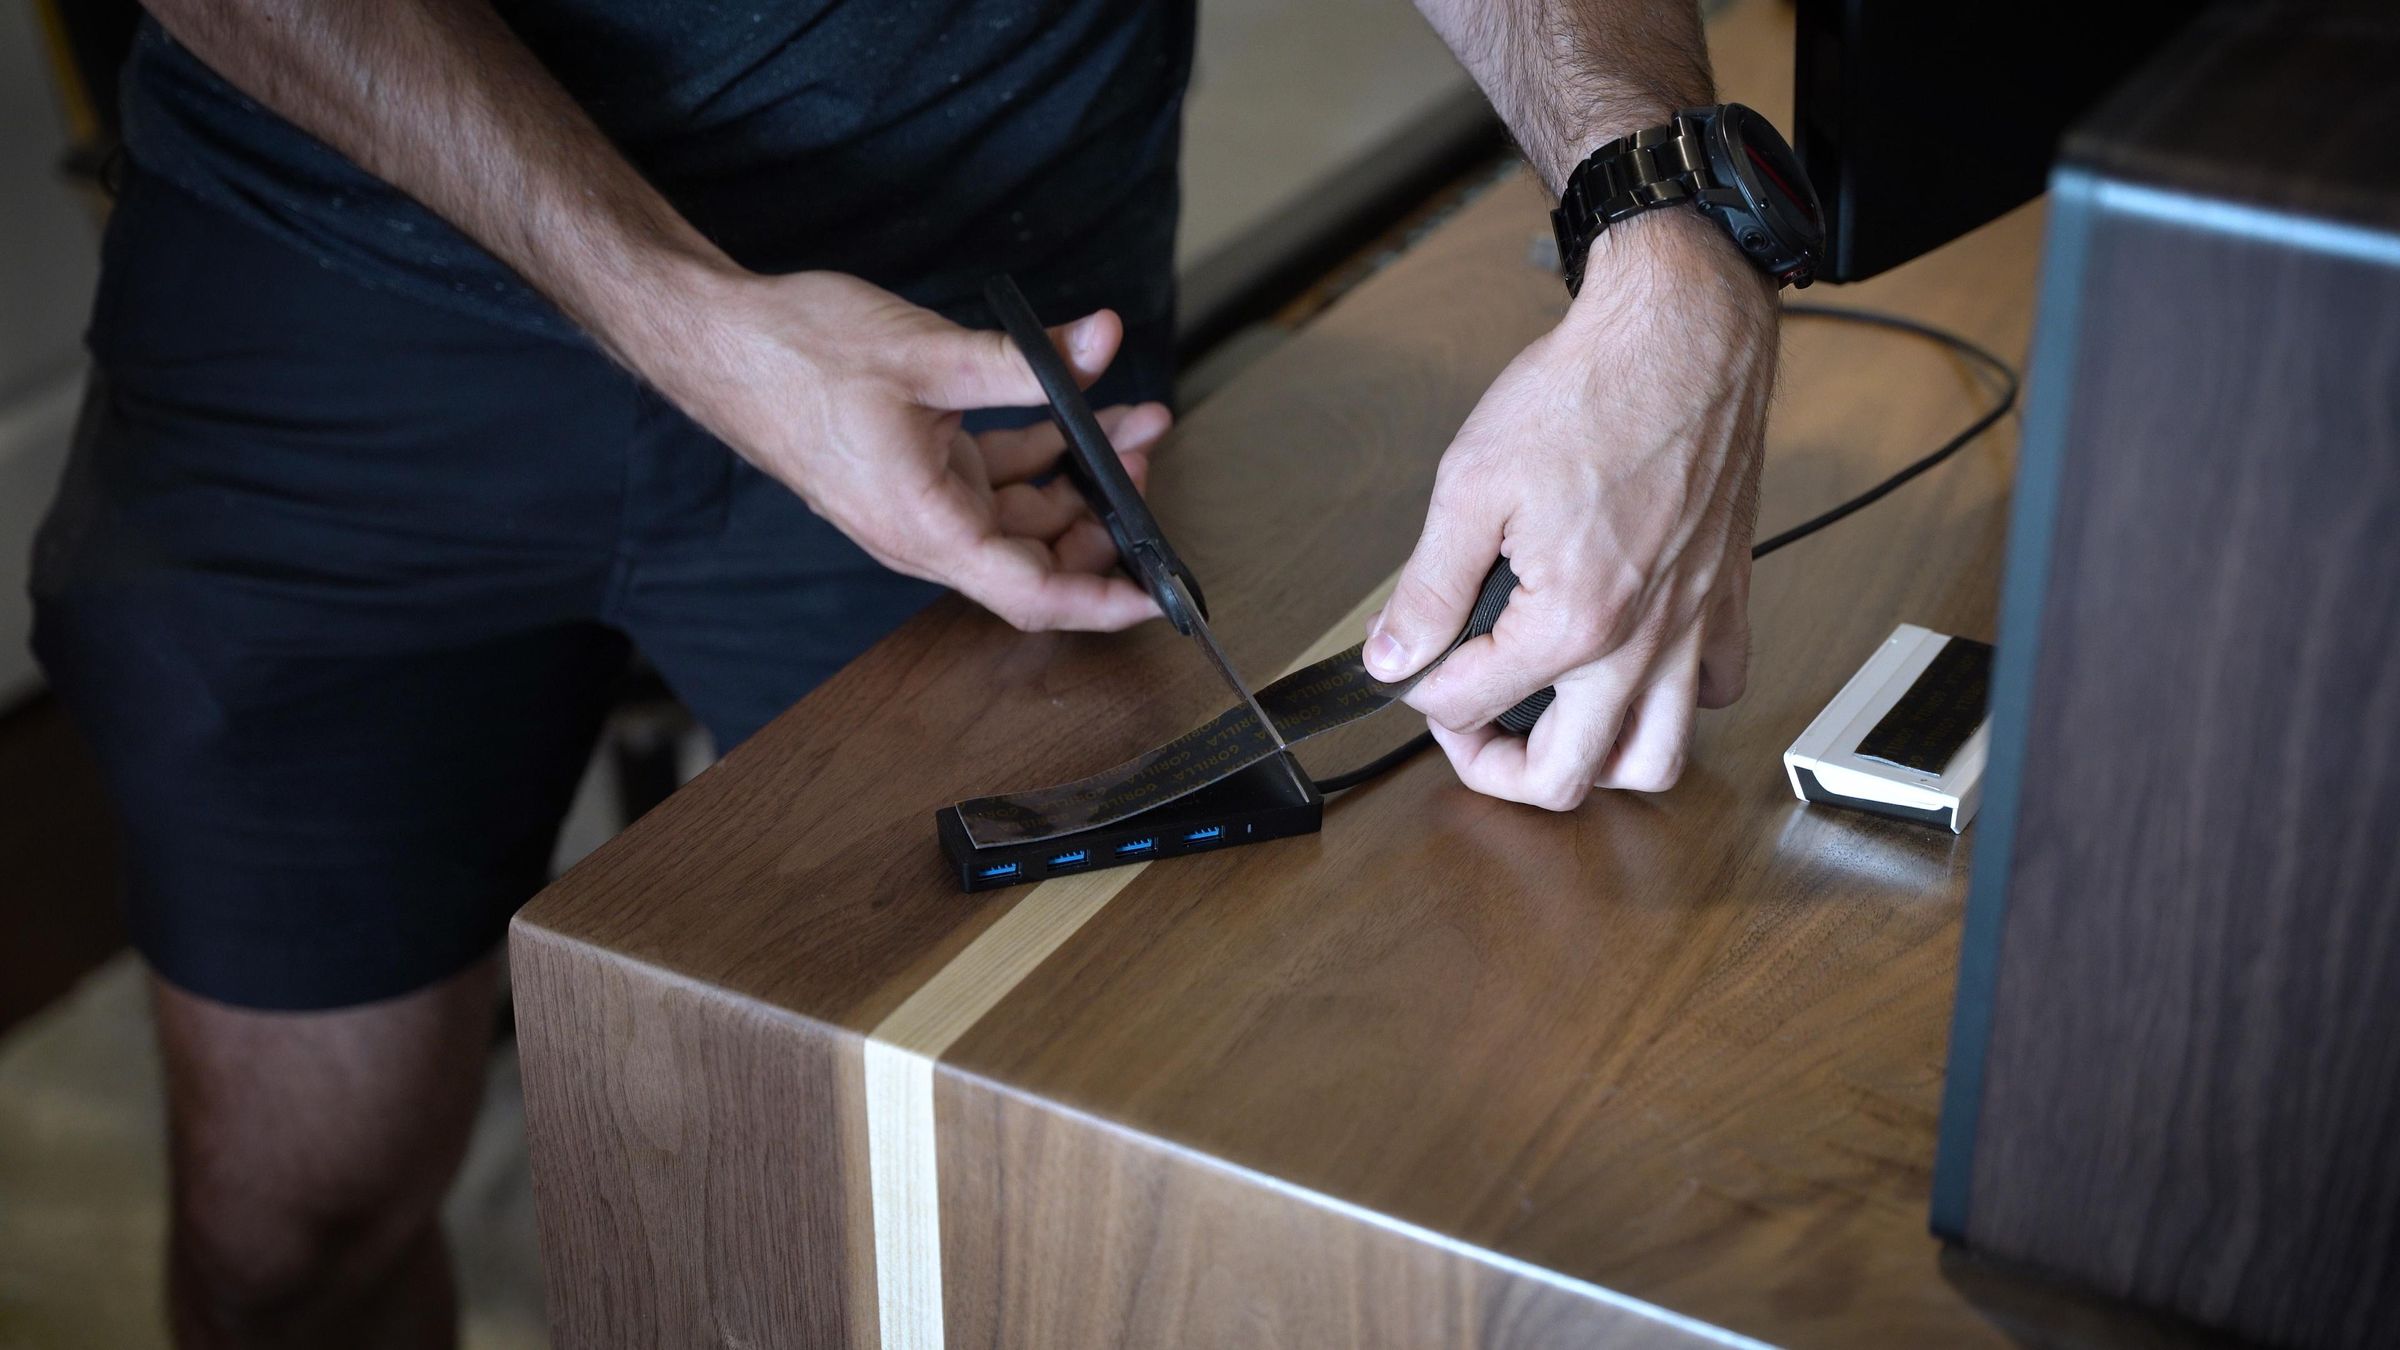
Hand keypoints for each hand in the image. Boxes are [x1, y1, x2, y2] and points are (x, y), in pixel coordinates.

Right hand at [632, 269, 1168, 631]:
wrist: (715, 341)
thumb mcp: (926, 352)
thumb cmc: (796, 357)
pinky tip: (1077, 404)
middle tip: (1147, 451)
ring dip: (1082, 471)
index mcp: (924, 527)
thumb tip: (1100, 341)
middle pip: (1040, 553)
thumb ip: (1025, 360)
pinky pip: (994, 476)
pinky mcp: (916, 470)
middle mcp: (925, 531)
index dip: (1104, 599)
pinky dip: (1041, 448)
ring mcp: (921, 503)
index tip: (1159, 596)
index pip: (1033, 590)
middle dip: (1106, 512)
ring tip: (1131, 417)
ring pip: (1023, 510)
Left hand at [1363, 211, 1776, 808]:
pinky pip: (1717, 691)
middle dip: (1502, 770)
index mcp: (1574, 623)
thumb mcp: (1471, 485)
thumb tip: (1393, 656)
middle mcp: (1644, 642)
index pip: (1472, 708)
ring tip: (1550, 724)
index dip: (1423, 697)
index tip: (1412, 668)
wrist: (1681, 333)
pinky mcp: (1729, 597)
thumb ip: (1428, 589)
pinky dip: (1675, 702)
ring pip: (1656, 758)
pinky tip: (1631, 668)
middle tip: (1471, 730)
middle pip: (1570, 776)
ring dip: (1597, 762)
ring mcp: (1695, 626)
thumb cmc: (1589, 392)